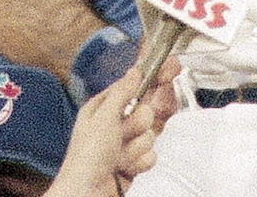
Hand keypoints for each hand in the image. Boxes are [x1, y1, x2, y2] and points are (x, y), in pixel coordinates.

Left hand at [48, 65, 174, 196]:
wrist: (89, 192)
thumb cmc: (87, 156)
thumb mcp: (103, 117)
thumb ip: (121, 92)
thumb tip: (134, 72)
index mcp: (103, 107)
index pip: (132, 88)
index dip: (150, 81)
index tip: (169, 70)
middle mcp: (115, 124)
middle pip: (145, 111)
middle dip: (139, 123)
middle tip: (125, 130)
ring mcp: (125, 144)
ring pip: (149, 135)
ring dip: (136, 146)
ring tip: (119, 154)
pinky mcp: (134, 161)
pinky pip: (151, 155)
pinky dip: (139, 162)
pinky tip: (125, 166)